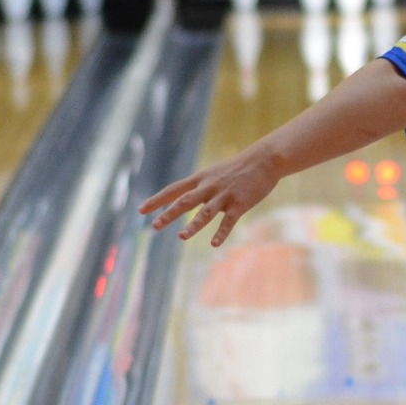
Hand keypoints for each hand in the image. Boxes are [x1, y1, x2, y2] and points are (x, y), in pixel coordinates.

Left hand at [140, 147, 280, 245]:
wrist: (264, 160)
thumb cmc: (238, 169)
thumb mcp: (214, 173)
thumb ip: (199, 187)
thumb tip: (184, 198)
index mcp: (200, 179)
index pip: (174, 189)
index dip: (157, 200)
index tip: (141, 210)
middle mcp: (209, 187)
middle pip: (185, 201)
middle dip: (169, 214)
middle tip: (155, 226)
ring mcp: (225, 195)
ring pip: (206, 212)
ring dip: (194, 225)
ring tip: (182, 237)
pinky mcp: (240, 203)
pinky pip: (228, 220)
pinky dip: (221, 232)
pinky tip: (214, 244)